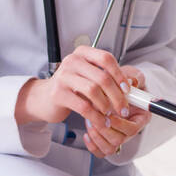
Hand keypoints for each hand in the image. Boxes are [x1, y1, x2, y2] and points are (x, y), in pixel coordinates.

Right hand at [15, 48, 150, 157]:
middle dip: (117, 96)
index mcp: (82, 53)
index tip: (127, 89)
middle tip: (123, 108)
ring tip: (110, 115)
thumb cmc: (70, 88)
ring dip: (106, 106)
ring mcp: (63, 77)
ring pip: (93, 91)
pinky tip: (100, 121)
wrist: (44, 99)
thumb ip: (106, 78)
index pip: (106, 58)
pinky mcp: (58, 94)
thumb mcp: (88, 78)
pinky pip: (84, 106)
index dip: (119, 74)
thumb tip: (131, 85)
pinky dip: (96, 116)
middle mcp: (71, 61)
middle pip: (102, 77)